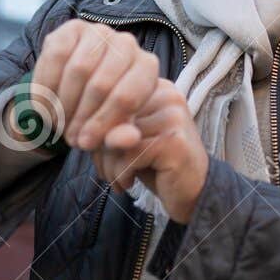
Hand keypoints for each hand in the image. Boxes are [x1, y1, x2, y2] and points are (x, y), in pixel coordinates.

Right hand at [30, 19, 160, 151]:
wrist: (80, 88)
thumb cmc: (104, 110)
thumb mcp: (115, 128)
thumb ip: (122, 135)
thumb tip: (127, 139)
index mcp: (146, 68)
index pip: (126, 97)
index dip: (103, 124)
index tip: (86, 144)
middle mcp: (127, 44)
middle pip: (101, 85)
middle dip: (81, 117)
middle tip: (70, 137)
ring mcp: (100, 32)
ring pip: (78, 70)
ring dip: (63, 103)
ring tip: (58, 124)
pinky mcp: (72, 28)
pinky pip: (56, 57)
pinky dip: (47, 86)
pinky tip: (45, 105)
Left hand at [91, 78, 208, 223]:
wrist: (194, 192)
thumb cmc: (157, 164)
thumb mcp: (128, 141)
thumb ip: (108, 130)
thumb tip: (85, 135)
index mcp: (155, 87)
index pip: (109, 99)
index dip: (95, 128)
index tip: (96, 152)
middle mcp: (167, 95)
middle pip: (112, 117)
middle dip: (100, 150)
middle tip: (107, 172)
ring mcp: (172, 116)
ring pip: (117, 138)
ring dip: (110, 166)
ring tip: (118, 179)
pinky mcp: (173, 141)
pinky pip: (129, 155)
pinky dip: (121, 175)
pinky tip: (128, 184)